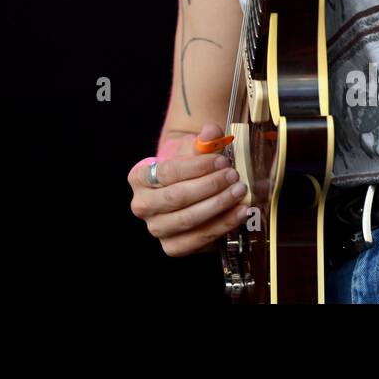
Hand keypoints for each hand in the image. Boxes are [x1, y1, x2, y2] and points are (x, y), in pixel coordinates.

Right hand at [128, 123, 248, 256]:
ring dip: (218, 205)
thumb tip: (211, 132)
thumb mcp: (192, 148)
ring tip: (239, 191)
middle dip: (210, 186)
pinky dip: (223, 225)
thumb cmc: (186, 165)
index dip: (197, 167)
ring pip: (188, 220)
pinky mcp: (173, 247)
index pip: (168, 172)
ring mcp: (156, 229)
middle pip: (177, 197)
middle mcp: (142, 205)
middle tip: (233, 175)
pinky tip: (240, 211)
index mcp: (139, 177)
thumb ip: (203, 140)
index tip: (221, 160)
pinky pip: (199, 239)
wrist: (186, 185)